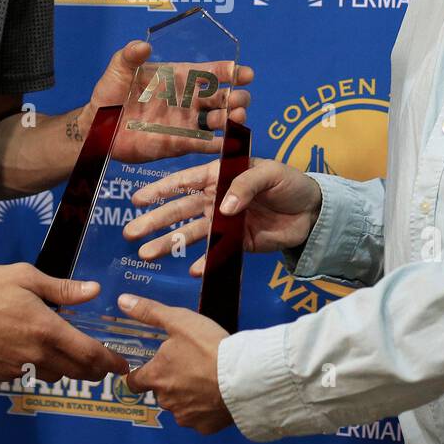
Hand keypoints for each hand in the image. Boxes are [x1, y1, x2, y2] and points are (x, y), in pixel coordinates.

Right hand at [0, 263, 129, 382]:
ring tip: (71, 355)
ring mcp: (16, 368)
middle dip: (94, 371)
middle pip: (75, 371)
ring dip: (68, 369)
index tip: (122, 366)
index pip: (88, 353)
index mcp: (45, 329)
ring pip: (54, 375)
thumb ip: (62, 288)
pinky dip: (40, 367)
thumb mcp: (25, 277)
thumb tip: (94, 290)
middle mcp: (34, 355)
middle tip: (105, 365)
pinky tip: (35, 352)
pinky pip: (29, 375)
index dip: (109, 361)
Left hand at [76, 41, 253, 163]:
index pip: (210, 72)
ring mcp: (186, 123)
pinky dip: (219, 145)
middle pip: (221, 97)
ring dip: (232, 118)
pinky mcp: (180, 144)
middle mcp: (187, 100)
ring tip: (236, 117)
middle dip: (236, 97)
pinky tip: (230, 143)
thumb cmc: (108, 95)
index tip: (244, 72)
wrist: (97, 128)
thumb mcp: (117, 70)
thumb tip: (142, 45)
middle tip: (239, 99)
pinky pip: (205, 145)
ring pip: (218, 120)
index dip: (229, 71)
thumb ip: (129, 56)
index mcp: (178, 78)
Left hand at [120, 295, 232, 433]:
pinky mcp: (204, 427)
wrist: (243, 375)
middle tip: (189, 366)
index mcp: (155, 376)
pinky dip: (204, 409)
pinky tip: (217, 395)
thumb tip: (122, 300)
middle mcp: (165, 400)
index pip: (133, 382)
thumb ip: (149, 312)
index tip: (150, 367)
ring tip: (206, 379)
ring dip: (186, 396)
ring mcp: (185, 416)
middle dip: (169, 382)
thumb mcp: (179, 321)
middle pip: (159, 392)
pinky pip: (199, 418)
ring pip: (179, 406)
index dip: (139, 374)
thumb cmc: (208, 346)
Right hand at [123, 157, 323, 273]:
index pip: (184, 181)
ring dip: (169, 243)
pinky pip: (215, 253)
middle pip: (180, 210)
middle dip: (154, 221)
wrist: (313, 211)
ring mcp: (224, 223)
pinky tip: (191, 270)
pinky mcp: (237, 243)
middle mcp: (216, 199)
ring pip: (191, 233)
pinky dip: (203, 261)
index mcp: (220, 176)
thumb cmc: (289, 182)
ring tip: (147, 254)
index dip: (160, 190)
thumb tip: (222, 207)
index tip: (137, 199)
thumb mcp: (268, 173)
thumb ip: (244, 186)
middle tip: (130, 233)